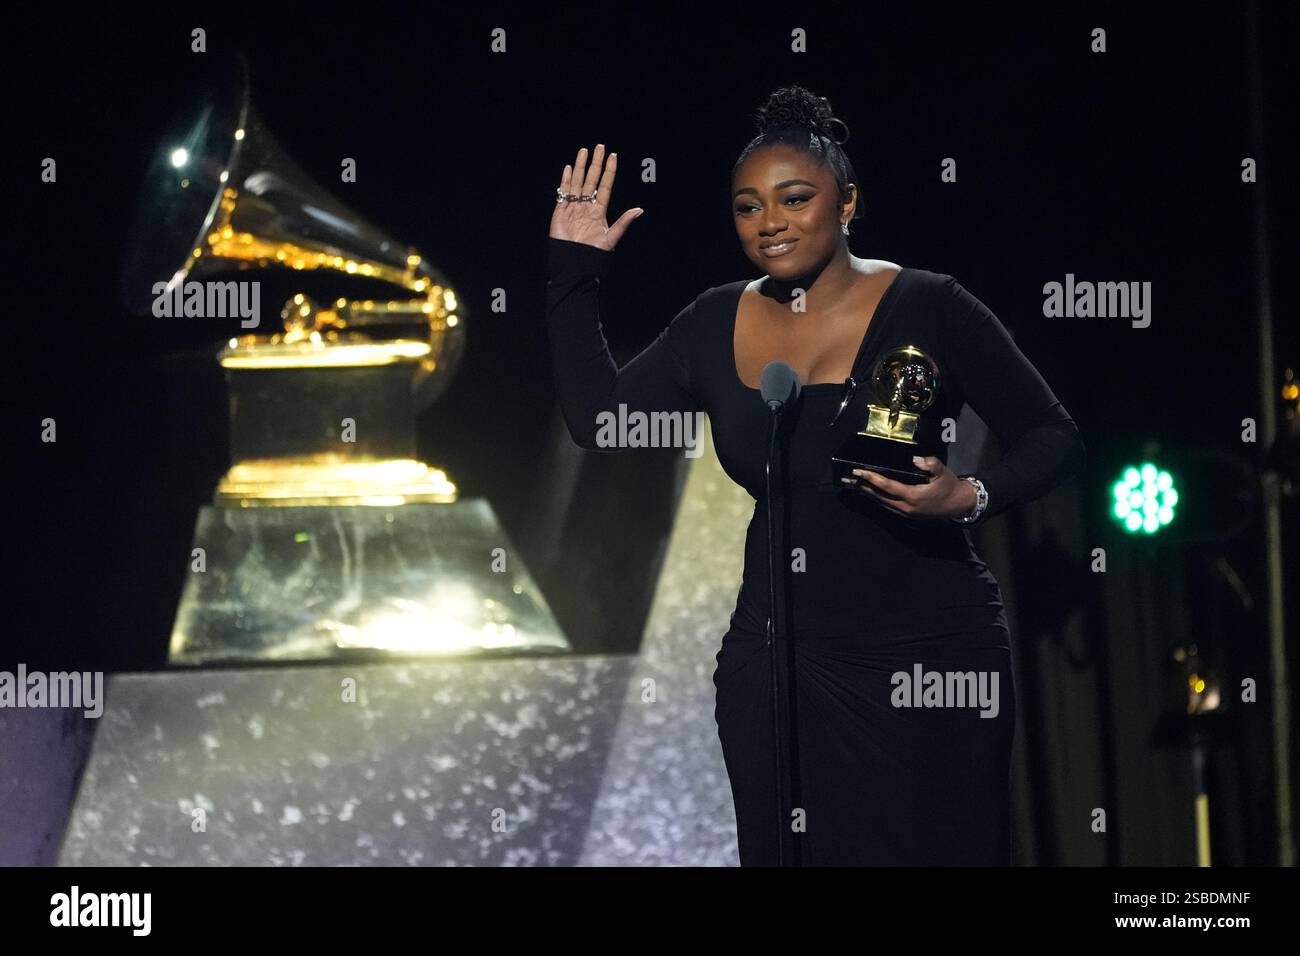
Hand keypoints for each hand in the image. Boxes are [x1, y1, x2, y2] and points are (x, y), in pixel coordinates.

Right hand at [549, 144, 642, 250]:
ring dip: (581, 167)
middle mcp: (586, 206)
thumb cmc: (593, 253)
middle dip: (595, 163)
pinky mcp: (560, 211)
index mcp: (599, 210)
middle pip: (591, 179)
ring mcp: (573, 207)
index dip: (609, 171)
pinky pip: (564, 192)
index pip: (605, 185)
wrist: (574, 263)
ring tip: (584, 151)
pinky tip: (569, 168)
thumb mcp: (612, 237)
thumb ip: (624, 222)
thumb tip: (639, 210)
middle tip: (599, 147)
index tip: (613, 156)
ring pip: (578, 182)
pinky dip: (566, 180)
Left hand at [840, 456, 975, 519]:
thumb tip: (916, 459)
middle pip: (878, 496)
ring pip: (881, 503)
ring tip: (852, 486)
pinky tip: (868, 494)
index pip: (887, 486)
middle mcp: (906, 507)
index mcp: (913, 496)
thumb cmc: (950, 486)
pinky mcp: (907, 515)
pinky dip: (875, 499)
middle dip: (861, 487)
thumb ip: (930, 464)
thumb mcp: (943, 472)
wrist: (959, 505)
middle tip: (846, 479)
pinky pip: (886, 506)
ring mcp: (905, 513)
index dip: (871, 478)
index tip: (858, 471)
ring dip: (866, 494)